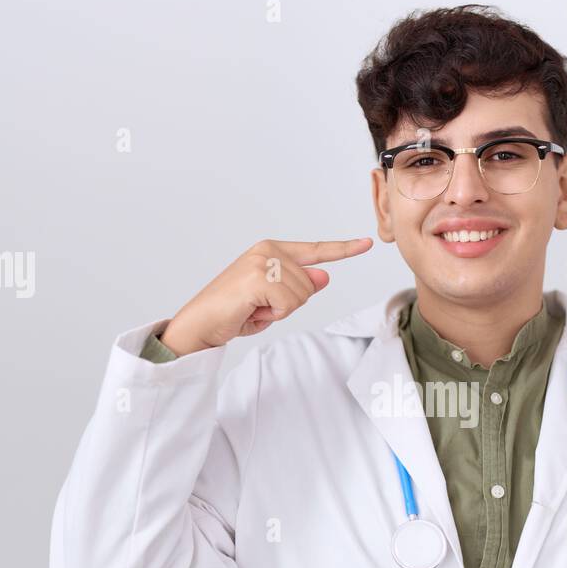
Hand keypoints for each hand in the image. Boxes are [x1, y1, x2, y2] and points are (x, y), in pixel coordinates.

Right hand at [160, 237, 373, 353]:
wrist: (201, 323)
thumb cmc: (233, 312)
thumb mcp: (274, 301)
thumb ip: (299, 286)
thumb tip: (324, 276)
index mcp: (272, 250)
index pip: (315, 251)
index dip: (343, 249)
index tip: (366, 244)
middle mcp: (268, 250)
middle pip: (310, 285)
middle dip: (288, 305)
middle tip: (259, 307)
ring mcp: (262, 261)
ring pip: (301, 296)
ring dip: (279, 311)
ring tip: (253, 308)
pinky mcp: (257, 277)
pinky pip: (288, 303)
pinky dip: (272, 315)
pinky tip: (251, 310)